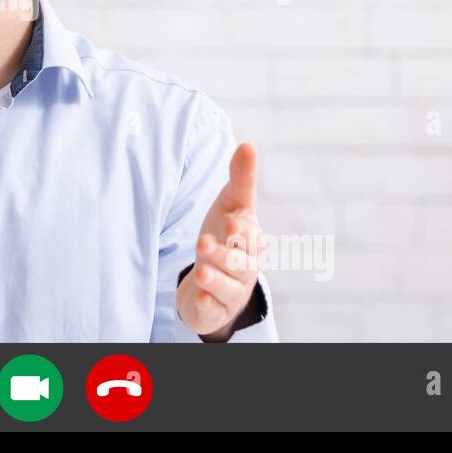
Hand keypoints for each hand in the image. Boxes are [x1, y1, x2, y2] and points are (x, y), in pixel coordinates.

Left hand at [176, 142, 266, 340]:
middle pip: (241, 263)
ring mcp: (231, 290)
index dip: (242, 230)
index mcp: (252, 241)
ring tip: (199, 270)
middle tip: (204, 243)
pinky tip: (199, 296)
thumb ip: (242, 179)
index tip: (231, 221)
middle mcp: (246, 268)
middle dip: (225, 254)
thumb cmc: (226, 235)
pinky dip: (208, 303)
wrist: (213, 276)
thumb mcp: (232, 206)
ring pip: (227, 286)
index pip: (251, 237)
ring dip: (214, 277)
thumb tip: (248, 144)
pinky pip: (214, 308)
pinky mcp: (215, 308)